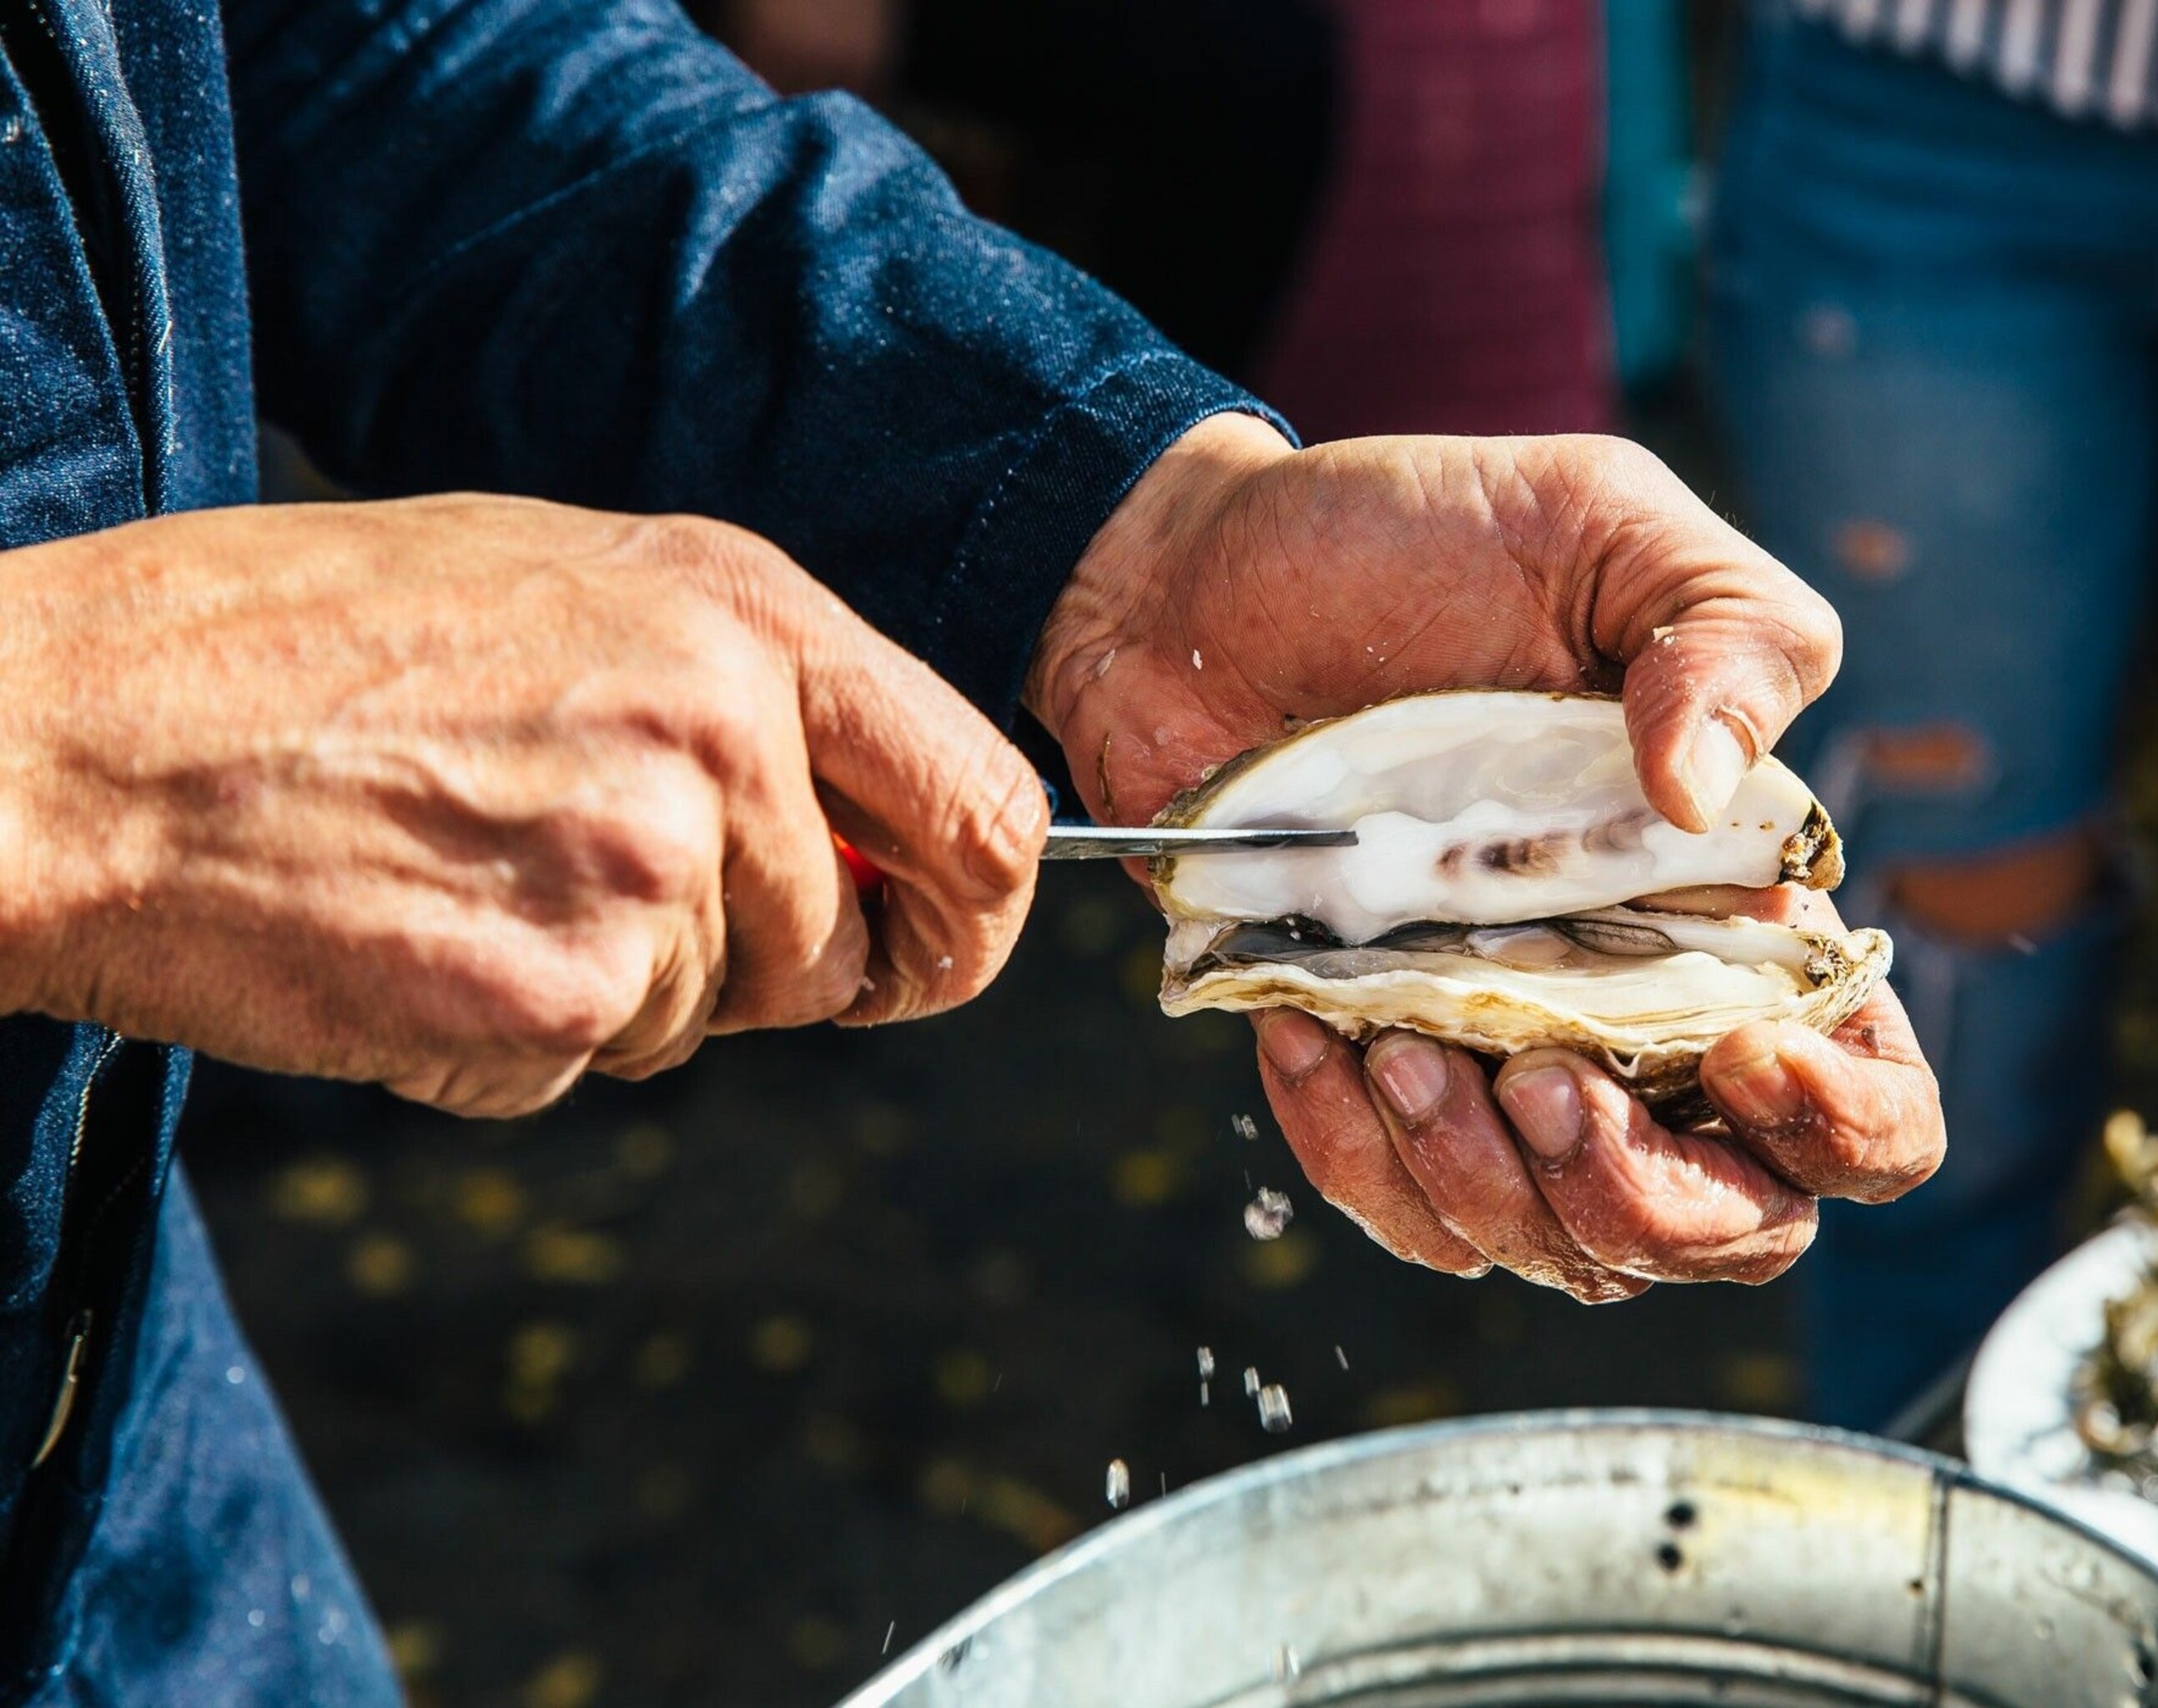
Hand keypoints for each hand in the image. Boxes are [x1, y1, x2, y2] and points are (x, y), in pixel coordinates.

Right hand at [0, 495, 1043, 1116]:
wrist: (70, 733)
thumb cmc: (297, 643)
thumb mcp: (563, 587)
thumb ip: (744, 695)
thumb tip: (869, 835)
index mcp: (748, 612)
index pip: (987, 808)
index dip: (971, 914)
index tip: (924, 953)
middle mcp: (722, 733)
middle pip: (851, 950)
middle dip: (764, 972)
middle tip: (613, 919)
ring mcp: (641, 873)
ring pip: (707, 1017)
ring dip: (605, 993)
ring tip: (457, 878)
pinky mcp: (551, 998)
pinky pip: (588, 1066)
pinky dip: (505, 1041)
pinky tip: (401, 939)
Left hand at [1027, 418, 1943, 1297]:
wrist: (1195, 582)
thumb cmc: (1415, 544)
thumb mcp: (1603, 525)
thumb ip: (1727, 632)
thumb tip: (1705, 799)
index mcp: (1735, 904)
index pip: (1867, 1095)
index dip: (1841, 1122)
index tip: (1740, 1054)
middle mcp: (1637, 1011)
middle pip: (1726, 1224)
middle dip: (1648, 1201)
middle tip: (1543, 1085)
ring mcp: (1502, 1060)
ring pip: (1557, 1247)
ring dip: (1485, 1183)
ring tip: (1399, 1041)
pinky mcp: (1371, 1077)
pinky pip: (1398, 1204)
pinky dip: (1354, 1151)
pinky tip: (1306, 1030)